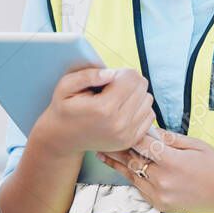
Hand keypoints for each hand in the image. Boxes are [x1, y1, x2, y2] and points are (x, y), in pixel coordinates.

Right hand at [34, 66, 155, 155]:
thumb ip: (87, 76)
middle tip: (112, 87)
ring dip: (136, 94)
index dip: (121, 72)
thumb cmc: (64, 108)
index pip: (131, 77)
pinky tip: (124, 108)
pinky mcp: (131, 140)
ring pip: (148, 99)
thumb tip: (112, 73)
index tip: (109, 78)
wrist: (63, 138)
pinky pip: (150, 115)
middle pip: (141, 86)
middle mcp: (119, 123)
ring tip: (117, 98)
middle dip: (129, 81)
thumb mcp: (65, 86)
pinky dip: (140, 108)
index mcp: (103, 108)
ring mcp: (126, 134)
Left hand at [97, 130, 213, 212]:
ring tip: (103, 154)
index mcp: (173, 162)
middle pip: (132, 161)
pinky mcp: (160, 206)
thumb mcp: (196, 145)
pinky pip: (140, 189)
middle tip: (101, 137)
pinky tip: (123, 168)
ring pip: (132, 176)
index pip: (142, 145)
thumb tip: (149, 129)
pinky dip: (132, 177)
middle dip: (117, 148)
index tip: (118, 124)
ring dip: (118, 164)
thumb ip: (170, 139)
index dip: (129, 134)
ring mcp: (160, 195)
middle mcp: (163, 180)